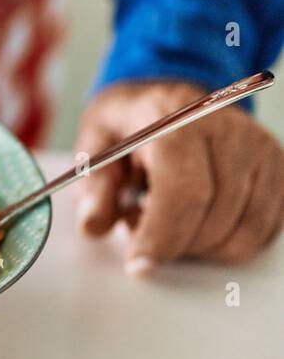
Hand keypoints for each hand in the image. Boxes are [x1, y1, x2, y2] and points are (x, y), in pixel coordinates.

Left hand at [74, 81, 283, 274]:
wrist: (168, 95)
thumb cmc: (129, 122)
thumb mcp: (94, 142)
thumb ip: (94, 186)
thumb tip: (93, 226)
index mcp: (175, 117)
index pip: (183, 189)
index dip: (161, 236)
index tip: (138, 264)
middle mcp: (227, 129)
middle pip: (214, 215)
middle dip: (174, 244)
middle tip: (141, 232)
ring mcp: (260, 148)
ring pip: (244, 230)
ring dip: (200, 246)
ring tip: (166, 220)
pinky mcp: (279, 169)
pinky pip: (263, 229)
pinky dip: (228, 242)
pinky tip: (197, 221)